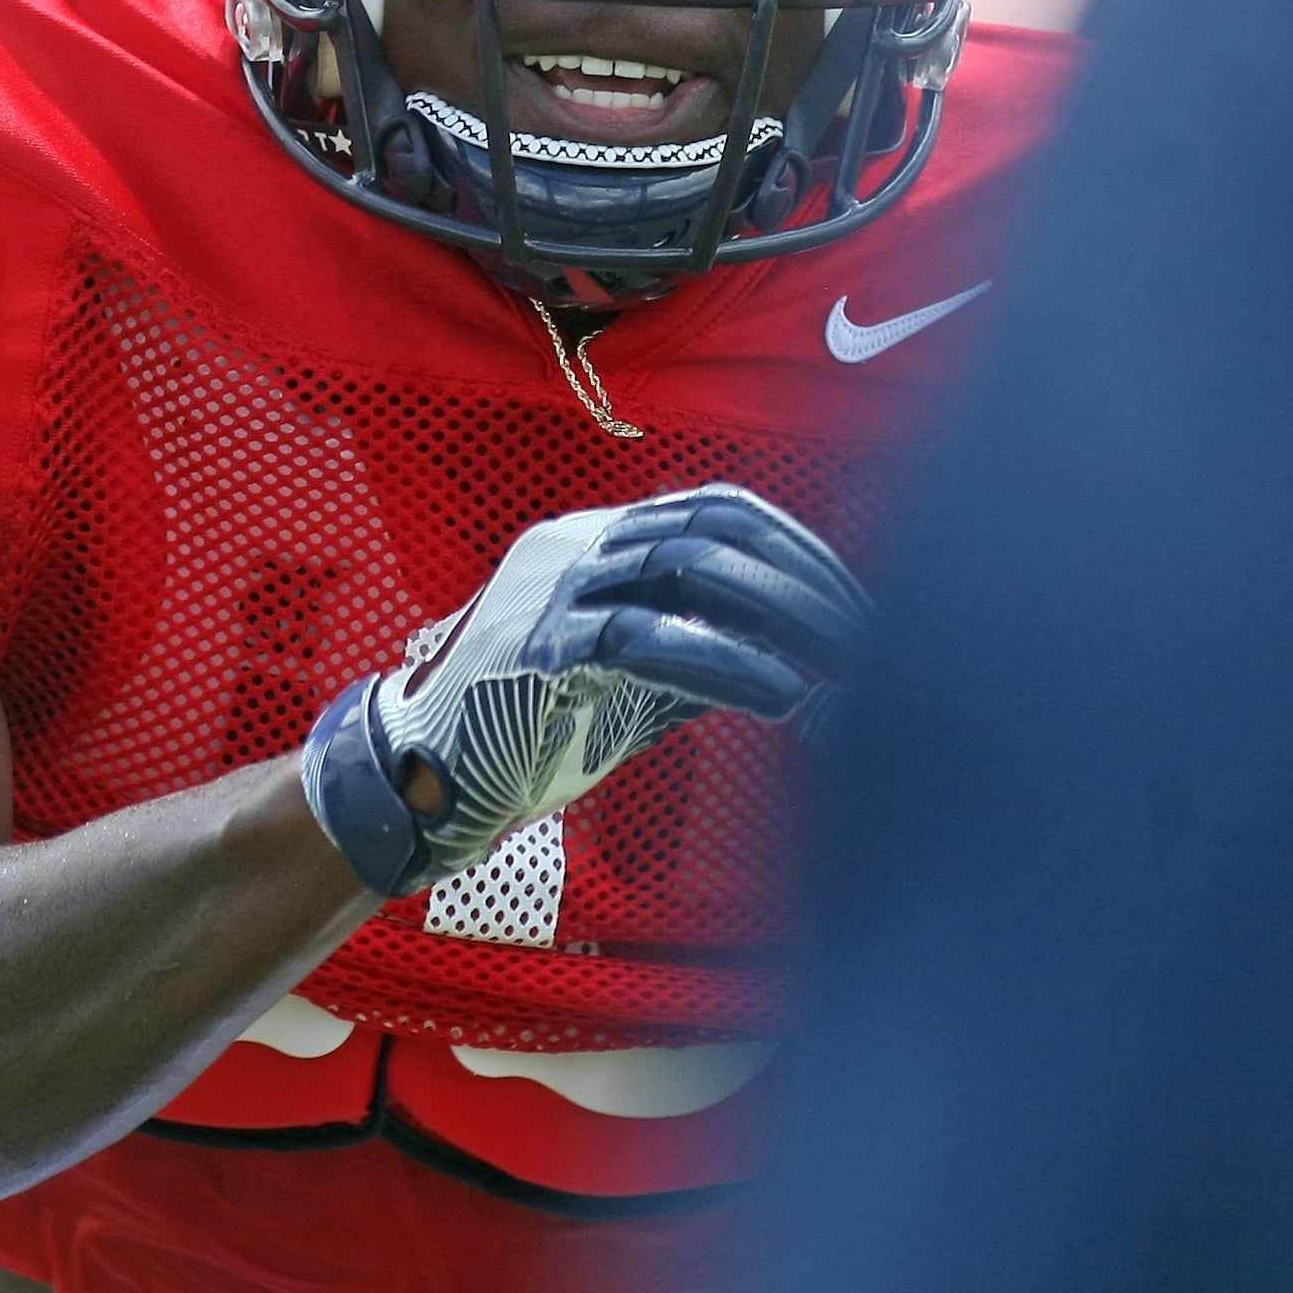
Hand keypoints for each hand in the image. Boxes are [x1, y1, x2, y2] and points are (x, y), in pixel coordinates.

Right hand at [300, 484, 871, 897]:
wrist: (420, 784)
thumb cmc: (531, 732)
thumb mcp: (634, 681)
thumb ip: (707, 652)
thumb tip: (810, 659)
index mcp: (598, 539)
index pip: (719, 508)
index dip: (798, 549)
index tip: (860, 603)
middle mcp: (576, 543)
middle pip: (715, 530)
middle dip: (805, 583)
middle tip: (871, 640)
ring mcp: (550, 586)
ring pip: (686, 568)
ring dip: (779, 618)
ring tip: (839, 670)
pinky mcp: (537, 645)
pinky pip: (644, 635)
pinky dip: (723, 662)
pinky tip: (779, 696)